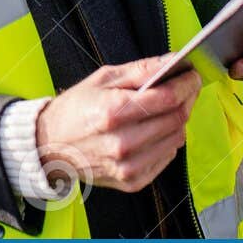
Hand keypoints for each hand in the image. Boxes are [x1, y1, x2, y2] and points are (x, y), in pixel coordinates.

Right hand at [33, 56, 200, 193]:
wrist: (50, 145)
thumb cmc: (75, 108)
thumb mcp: (103, 78)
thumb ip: (141, 69)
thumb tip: (172, 61)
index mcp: (113, 112)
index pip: (168, 98)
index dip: (187, 84)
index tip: (192, 75)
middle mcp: (123, 143)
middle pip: (177, 119)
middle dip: (187, 98)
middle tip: (186, 87)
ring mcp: (128, 166)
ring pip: (177, 138)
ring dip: (179, 120)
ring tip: (167, 108)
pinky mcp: (133, 181)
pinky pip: (167, 157)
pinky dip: (168, 140)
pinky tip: (155, 129)